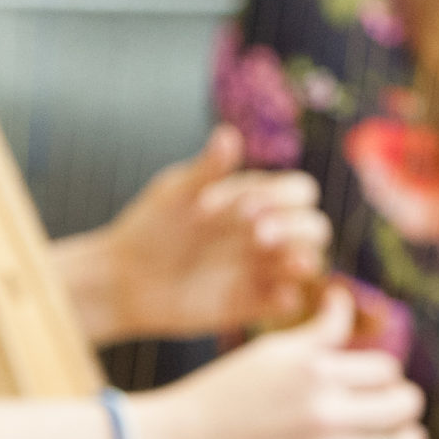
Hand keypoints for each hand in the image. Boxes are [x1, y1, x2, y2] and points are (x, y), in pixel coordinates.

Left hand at [55, 125, 330, 345]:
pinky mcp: (251, 304)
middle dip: (296, 228)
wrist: (125, 279)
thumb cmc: (150, 228)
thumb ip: (206, 170)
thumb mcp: (176, 194)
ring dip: (304, 261)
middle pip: (313, 227)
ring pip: (307, 264)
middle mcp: (266, 233)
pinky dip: (290, 300)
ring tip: (288, 262)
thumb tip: (227, 134)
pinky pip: (286, 303)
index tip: (245, 207)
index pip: (298, 192)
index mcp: (255, 199)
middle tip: (257, 234)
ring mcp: (262, 270)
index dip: (283, 197)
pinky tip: (278, 296)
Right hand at [135, 286, 426, 438]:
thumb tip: (344, 297)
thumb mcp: (269, 352)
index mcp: (315, 370)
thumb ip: (317, 331)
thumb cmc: (222, 394)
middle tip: (384, 414)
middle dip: (400, 406)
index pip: (387, 369)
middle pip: (404, 405)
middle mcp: (324, 410)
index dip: (382, 377)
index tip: (368, 388)